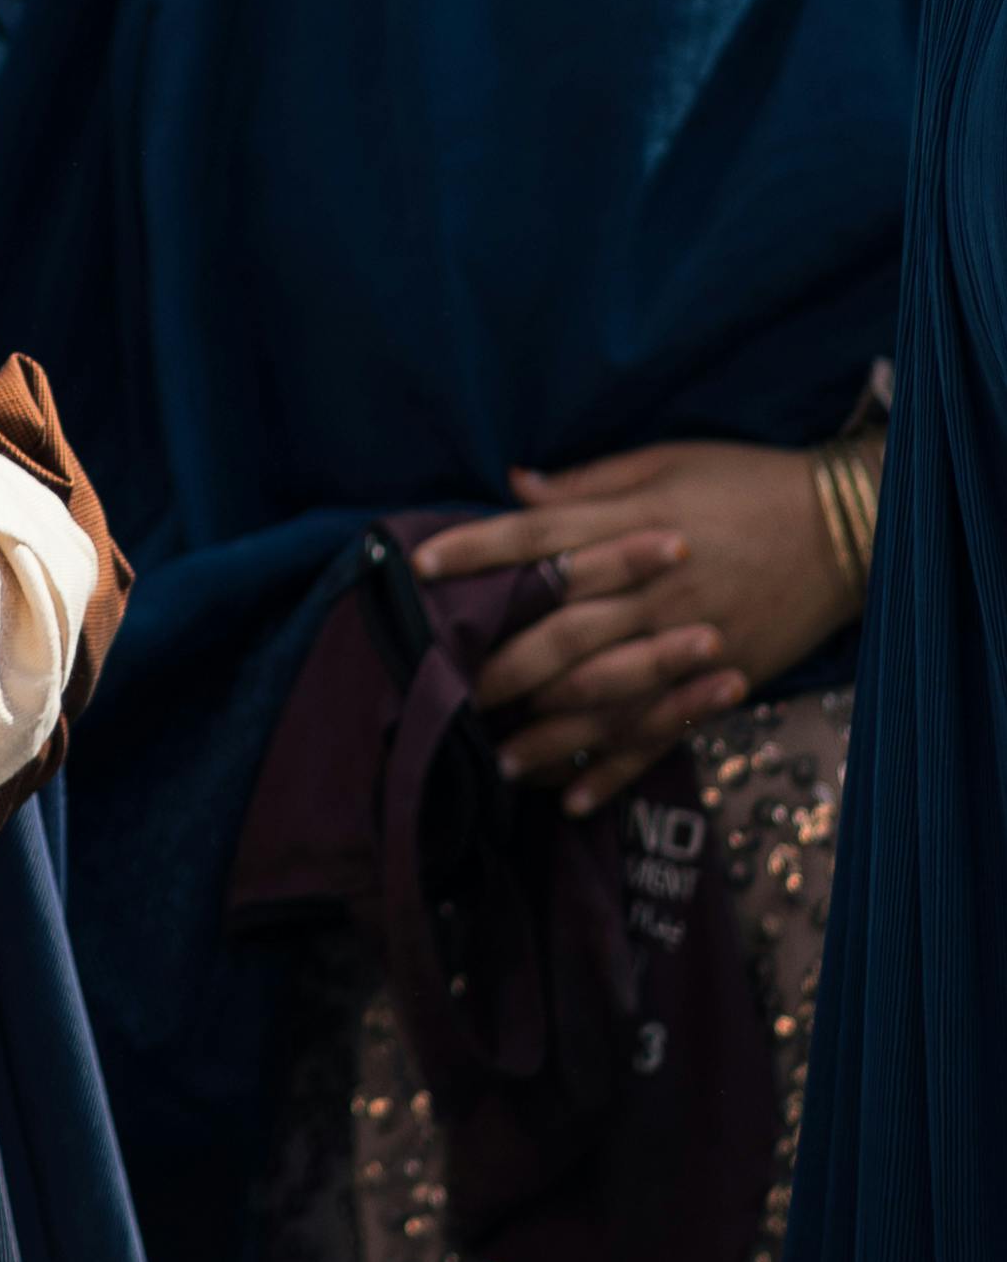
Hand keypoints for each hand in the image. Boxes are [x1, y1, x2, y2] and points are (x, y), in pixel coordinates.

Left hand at [413, 438, 857, 814]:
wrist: (845, 529)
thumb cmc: (746, 482)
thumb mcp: (666, 462)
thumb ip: (587, 486)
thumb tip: (516, 485)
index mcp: (632, 527)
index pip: (537, 540)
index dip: (475, 551)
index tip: (417, 568)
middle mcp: (652, 591)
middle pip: (560, 632)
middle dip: (496, 663)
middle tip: (439, 689)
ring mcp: (686, 644)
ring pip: (604, 697)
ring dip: (545, 731)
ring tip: (494, 757)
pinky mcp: (717, 684)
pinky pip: (659, 735)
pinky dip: (614, 770)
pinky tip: (571, 798)